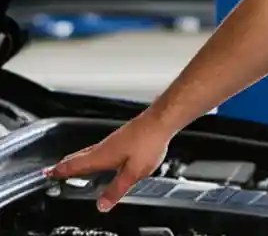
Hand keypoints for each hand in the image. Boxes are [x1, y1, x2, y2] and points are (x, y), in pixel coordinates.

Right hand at [45, 111, 173, 211]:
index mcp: (101, 156)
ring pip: (90, 151)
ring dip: (78, 158)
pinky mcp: (124, 137)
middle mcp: (104, 146)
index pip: (74, 165)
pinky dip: (93, 153)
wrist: (161, 121)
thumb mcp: (132, 173)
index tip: (48, 173)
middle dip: (66, 164)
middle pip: (79, 156)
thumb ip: (116, 189)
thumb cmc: (148, 142)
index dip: (60, 171)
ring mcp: (113, 140)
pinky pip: (102, 148)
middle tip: (54, 169)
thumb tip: (102, 205)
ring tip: (74, 164)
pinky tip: (103, 156)